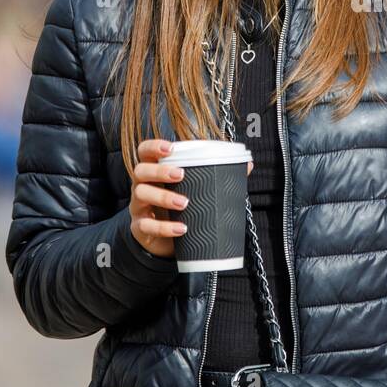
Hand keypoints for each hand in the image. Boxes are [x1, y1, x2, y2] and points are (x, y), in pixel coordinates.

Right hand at [128, 139, 252, 256]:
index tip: (170, 148)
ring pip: (141, 194)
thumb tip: (247, 165)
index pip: (145, 151)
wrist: (168, 240)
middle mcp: (142, 185)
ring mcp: (139, 206)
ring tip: (185, 203)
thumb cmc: (181, 206)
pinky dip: (164, 227)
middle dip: (160, 170)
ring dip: (163, 197)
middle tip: (181, 174)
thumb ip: (217, 176)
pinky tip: (181, 228)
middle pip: (141, 170)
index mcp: (155, 171)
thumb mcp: (195, 189)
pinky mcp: (140, 227)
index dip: (153, 146)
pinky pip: (146, 225)